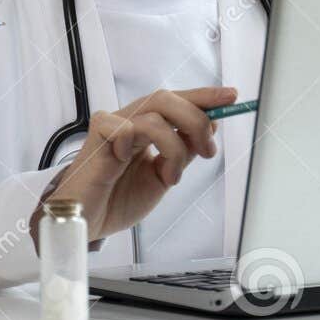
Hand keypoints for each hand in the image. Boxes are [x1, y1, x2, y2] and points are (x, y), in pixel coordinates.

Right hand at [33, 86, 234, 249]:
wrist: (87, 223)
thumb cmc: (116, 200)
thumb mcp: (161, 178)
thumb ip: (182, 152)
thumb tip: (209, 127)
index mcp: (146, 128)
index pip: (178, 102)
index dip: (204, 97)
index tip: (232, 97)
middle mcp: (130, 121)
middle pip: (167, 98)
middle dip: (196, 120)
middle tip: (207, 149)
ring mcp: (113, 127)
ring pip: (153, 115)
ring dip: (173, 147)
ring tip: (171, 177)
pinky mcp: (96, 137)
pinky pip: (120, 127)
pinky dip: (132, 141)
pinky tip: (126, 160)